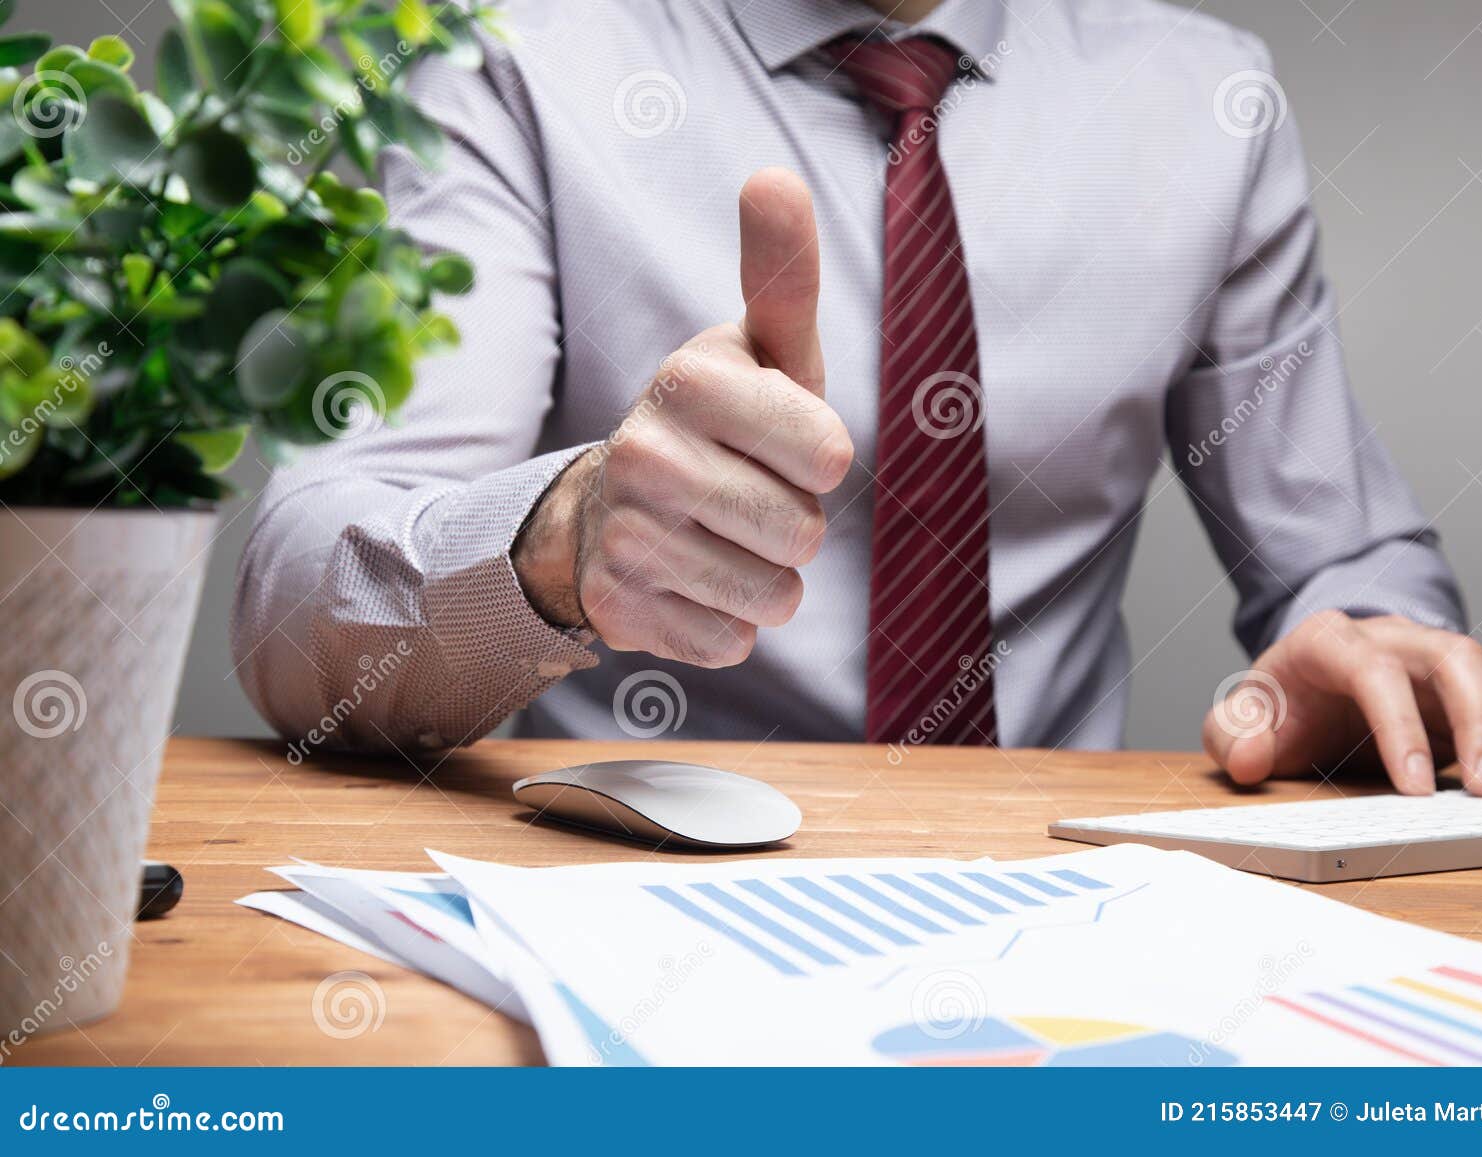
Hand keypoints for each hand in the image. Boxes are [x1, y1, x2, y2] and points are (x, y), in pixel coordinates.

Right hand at [513, 168, 852, 666]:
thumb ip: (782, 275)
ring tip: (721, 539)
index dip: (818, 459)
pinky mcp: (619, 612)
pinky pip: (733, 643)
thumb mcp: (762, 353)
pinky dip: (727, 623)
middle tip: (747, 496)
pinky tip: (690, 583)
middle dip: (794, 526)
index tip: (780, 443)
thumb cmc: (723, 425)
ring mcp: (625, 538)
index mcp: (691, 380)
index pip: (828, 456)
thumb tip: (773, 176)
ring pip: (773, 598)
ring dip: (766, 579)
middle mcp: (644, 455)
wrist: (615, 508)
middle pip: (802, 535)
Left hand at [1202, 611, 1481, 795]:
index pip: (1372, 669)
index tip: (1415, 786)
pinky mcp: (1468, 687)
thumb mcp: (1242, 720)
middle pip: (1451, 657)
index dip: (1398, 724)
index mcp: (1330, 642)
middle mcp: (1392, 639)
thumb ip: (1231, 735)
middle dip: (1480, 722)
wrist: (1306, 688)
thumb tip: (1247, 755)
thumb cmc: (1281, 705)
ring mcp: (1435, 659)